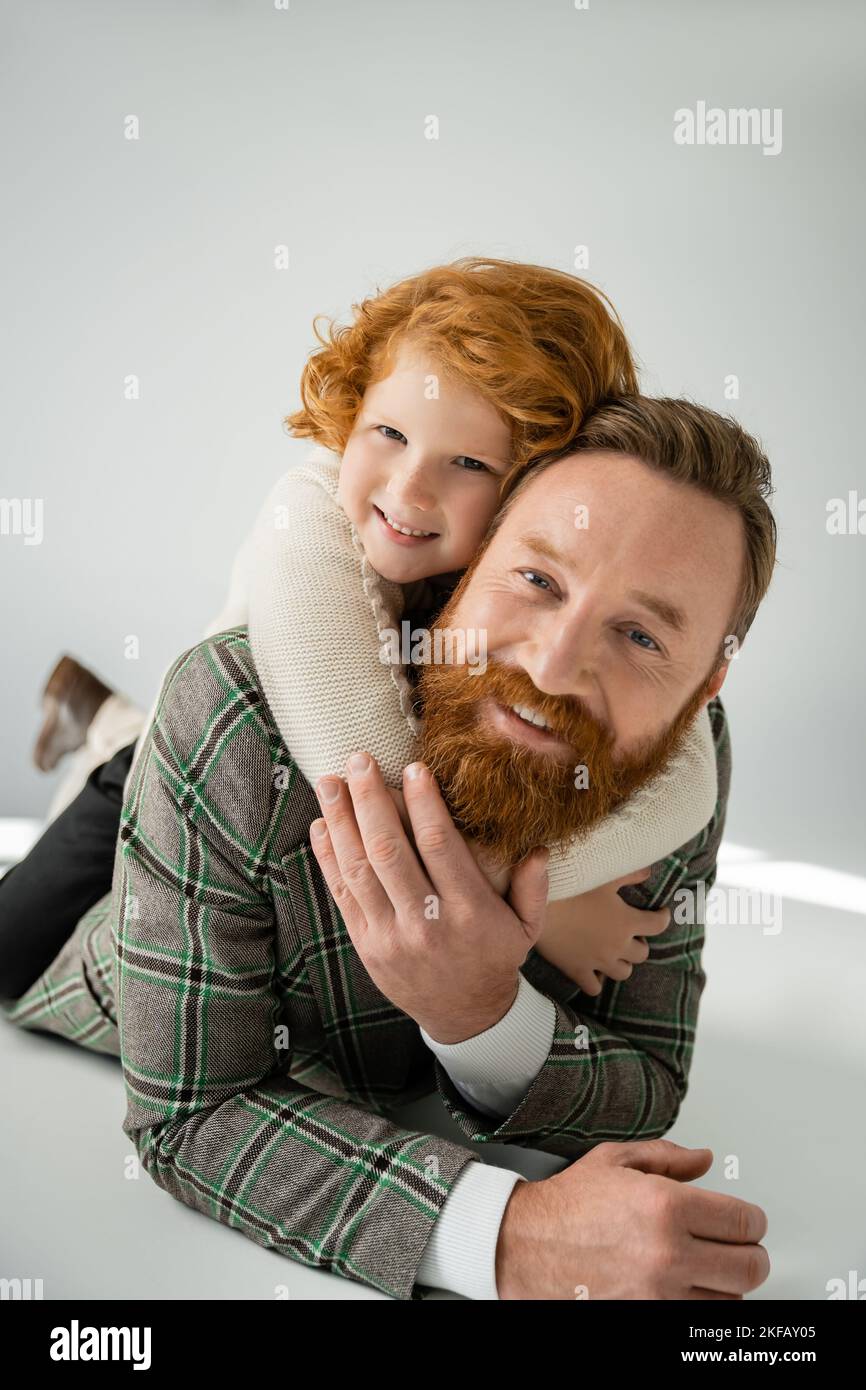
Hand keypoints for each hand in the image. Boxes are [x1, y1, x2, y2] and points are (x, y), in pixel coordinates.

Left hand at [309, 753, 550, 1042]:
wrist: (464, 1015)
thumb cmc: (494, 959)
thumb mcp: (527, 928)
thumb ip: (533, 887)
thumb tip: (537, 848)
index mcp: (468, 911)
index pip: (440, 846)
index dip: (423, 804)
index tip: (413, 768)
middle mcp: (426, 921)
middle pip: (390, 850)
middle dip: (371, 800)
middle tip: (359, 761)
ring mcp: (391, 933)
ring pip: (359, 868)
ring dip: (340, 821)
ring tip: (329, 783)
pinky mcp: (366, 942)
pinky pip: (342, 893)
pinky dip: (328, 856)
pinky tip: (321, 825)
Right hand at [495, 1140, 769, 1299]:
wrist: (525, 1246)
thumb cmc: (567, 1205)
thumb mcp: (616, 1160)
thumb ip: (668, 1157)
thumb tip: (705, 1160)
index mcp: (665, 1207)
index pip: (743, 1222)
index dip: (753, 1221)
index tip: (749, 1221)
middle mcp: (667, 1254)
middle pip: (749, 1267)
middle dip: (752, 1254)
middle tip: (744, 1246)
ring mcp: (659, 1294)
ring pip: (729, 1299)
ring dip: (728, 1282)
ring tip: (712, 1265)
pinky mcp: (648, 1317)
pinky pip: (698, 1319)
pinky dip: (702, 1302)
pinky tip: (693, 1286)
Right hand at [536, 867, 670, 995]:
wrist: (537, 904)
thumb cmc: (574, 886)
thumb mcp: (605, 876)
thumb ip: (631, 874)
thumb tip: (650, 871)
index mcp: (627, 922)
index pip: (658, 925)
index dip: (663, 918)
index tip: (662, 912)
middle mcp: (617, 946)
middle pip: (642, 954)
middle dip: (640, 943)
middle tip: (630, 933)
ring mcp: (598, 962)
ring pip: (623, 973)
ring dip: (623, 963)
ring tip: (614, 952)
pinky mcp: (577, 971)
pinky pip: (594, 988)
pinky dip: (597, 981)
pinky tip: (593, 970)